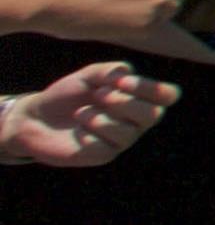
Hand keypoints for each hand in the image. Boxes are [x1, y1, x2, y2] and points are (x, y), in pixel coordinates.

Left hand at [1, 59, 167, 166]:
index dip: (152, 88)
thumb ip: (112, 70)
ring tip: (82, 113)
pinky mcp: (103, 155)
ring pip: (129, 132)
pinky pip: (106, 145)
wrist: (36, 118)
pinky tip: (78, 129)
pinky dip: (89, 132)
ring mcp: (121, 140)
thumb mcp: (90, 75)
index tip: (121, 81)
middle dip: (126, 102)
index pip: (168, 95)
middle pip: (154, 114)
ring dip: (103, 118)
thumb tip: (128, 74)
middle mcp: (136, 121)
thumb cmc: (67, 95)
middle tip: (99, 95)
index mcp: (138, 98)